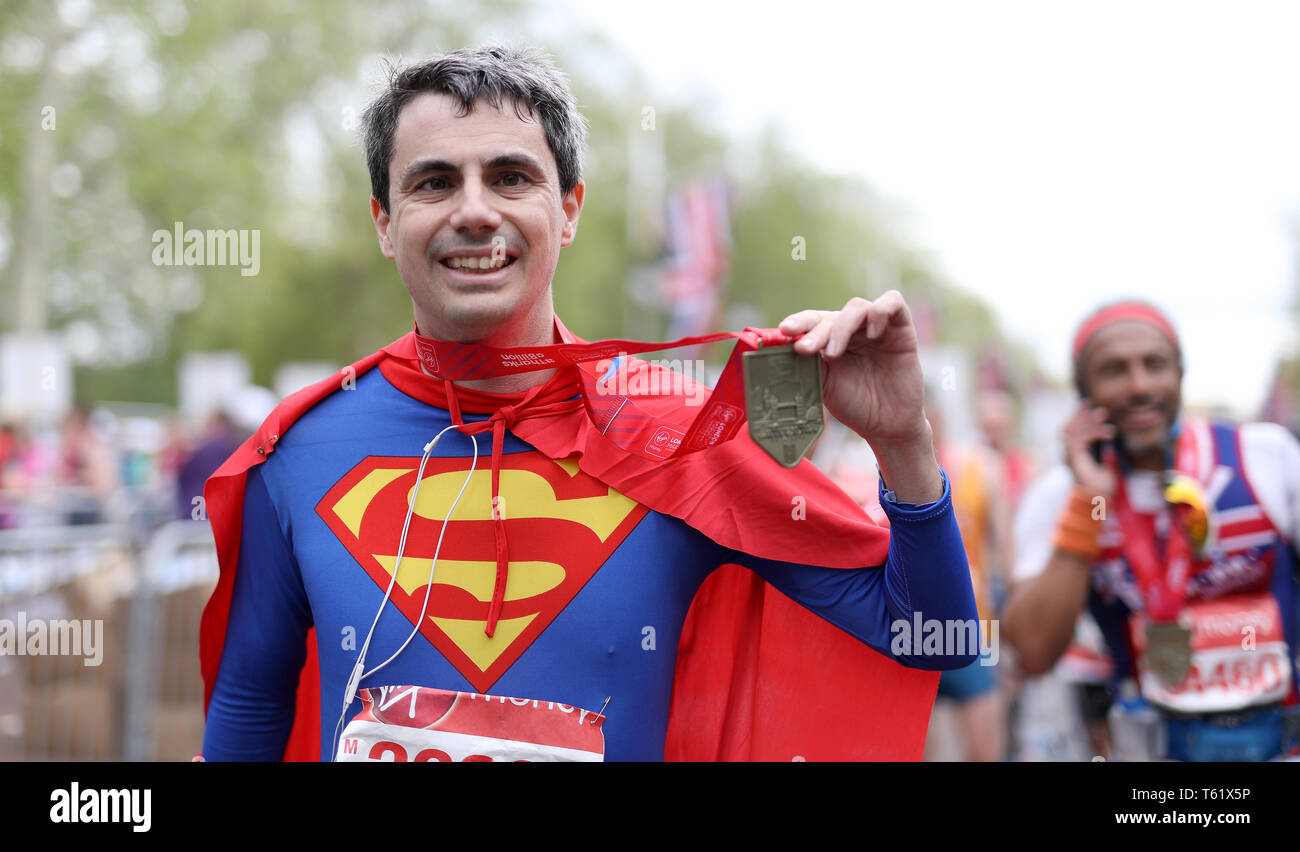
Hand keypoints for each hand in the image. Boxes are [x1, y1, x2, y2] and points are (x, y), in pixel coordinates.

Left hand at [778, 291, 926, 446]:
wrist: (887, 425)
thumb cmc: (855, 404)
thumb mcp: (824, 385)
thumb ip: (807, 364)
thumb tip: (782, 351)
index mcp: (831, 339)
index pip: (812, 321)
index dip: (798, 322)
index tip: (785, 331)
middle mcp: (853, 330)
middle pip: (831, 315)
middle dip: (815, 331)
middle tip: (805, 349)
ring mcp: (877, 327)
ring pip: (857, 307)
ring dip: (842, 326)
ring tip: (834, 352)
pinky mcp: (902, 329)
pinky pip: (893, 302)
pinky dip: (880, 311)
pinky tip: (872, 334)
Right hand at [1062, 403, 1117, 496]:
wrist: (1096, 501)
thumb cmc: (1101, 487)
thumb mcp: (1105, 464)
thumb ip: (1103, 452)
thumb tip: (1108, 442)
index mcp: (1074, 454)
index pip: (1072, 429)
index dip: (1078, 415)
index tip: (1088, 404)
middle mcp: (1068, 453)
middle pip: (1070, 427)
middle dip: (1083, 415)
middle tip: (1099, 408)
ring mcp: (1069, 456)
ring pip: (1075, 431)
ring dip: (1090, 421)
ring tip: (1105, 416)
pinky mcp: (1073, 459)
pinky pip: (1080, 439)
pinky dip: (1094, 433)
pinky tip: (1109, 434)